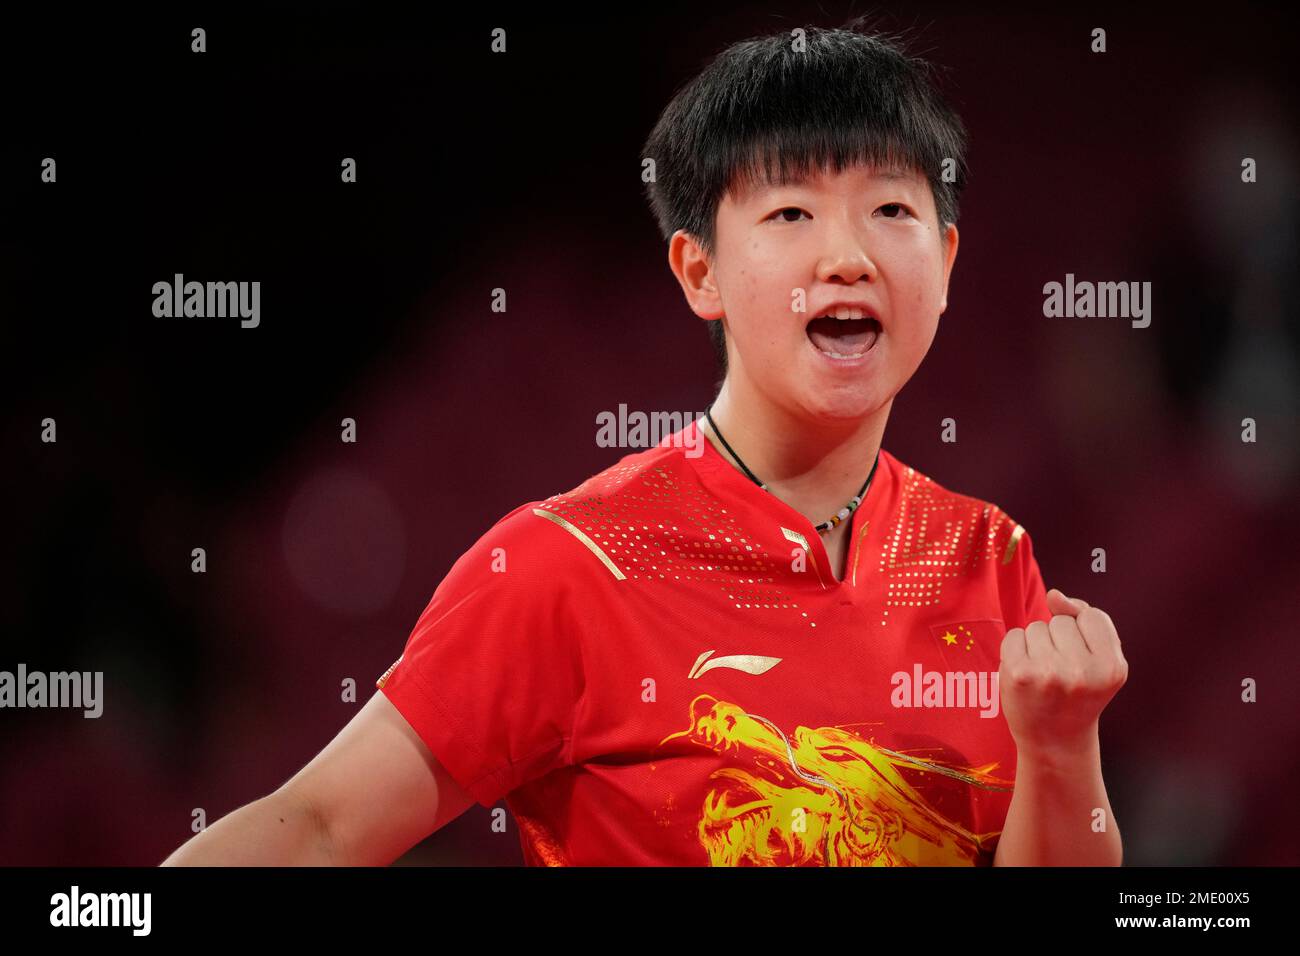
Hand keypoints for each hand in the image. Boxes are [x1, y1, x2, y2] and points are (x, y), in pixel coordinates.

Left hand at [998, 589, 1128, 759]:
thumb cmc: (1077, 694)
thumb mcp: (1099, 659)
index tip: (1083, 661)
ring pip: (1036, 627)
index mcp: (1112, 667)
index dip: (1083, 633)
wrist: (1054, 740)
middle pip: (1061, 620)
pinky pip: (1014, 635)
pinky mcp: (1019, 674)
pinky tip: (1025, 675)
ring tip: (1045, 676)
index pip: (1092, 615)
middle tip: (1062, 674)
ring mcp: (1049, 673)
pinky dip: (1015, 650)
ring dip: (1036, 646)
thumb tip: (1054, 594)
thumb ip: (1084, 619)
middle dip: (1058, 640)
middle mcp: (1082, 671)